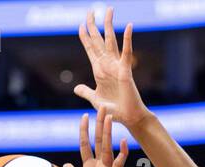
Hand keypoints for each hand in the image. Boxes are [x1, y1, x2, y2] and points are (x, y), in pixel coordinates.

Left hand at [63, 109, 128, 166]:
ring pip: (109, 150)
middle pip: (99, 143)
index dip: (84, 131)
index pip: (85, 146)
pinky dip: (121, 155)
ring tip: (111, 118)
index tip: (84, 116)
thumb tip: (65, 164)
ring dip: (110, 134)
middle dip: (100, 125)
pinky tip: (123, 143)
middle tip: (102, 107)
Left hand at [74, 7, 148, 130]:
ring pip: (111, 41)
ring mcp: (117, 66)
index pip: (90, 49)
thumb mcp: (95, 99)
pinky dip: (128, 39)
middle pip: (99, 40)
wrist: (127, 118)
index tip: (81, 24)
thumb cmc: (112, 110)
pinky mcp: (126, 71)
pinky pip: (126, 53)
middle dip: (94, 25)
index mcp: (99, 70)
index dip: (85, 37)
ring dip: (109, 25)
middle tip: (90, 10)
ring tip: (108, 10)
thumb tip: (76, 88)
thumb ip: (86, 92)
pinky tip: (128, 26)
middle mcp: (107, 64)